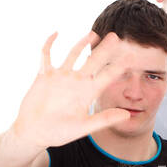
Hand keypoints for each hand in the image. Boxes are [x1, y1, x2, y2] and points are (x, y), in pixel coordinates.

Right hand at [12, 32, 133, 151]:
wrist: (34, 132)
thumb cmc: (58, 133)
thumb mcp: (83, 127)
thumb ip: (104, 119)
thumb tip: (128, 115)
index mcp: (88, 93)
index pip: (107, 76)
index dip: (118, 67)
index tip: (131, 57)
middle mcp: (76, 82)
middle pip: (94, 60)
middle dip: (105, 49)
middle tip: (116, 37)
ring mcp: (61, 77)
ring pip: (73, 54)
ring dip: (82, 43)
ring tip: (94, 33)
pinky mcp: (45, 75)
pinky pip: (46, 55)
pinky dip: (49, 44)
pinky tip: (56, 33)